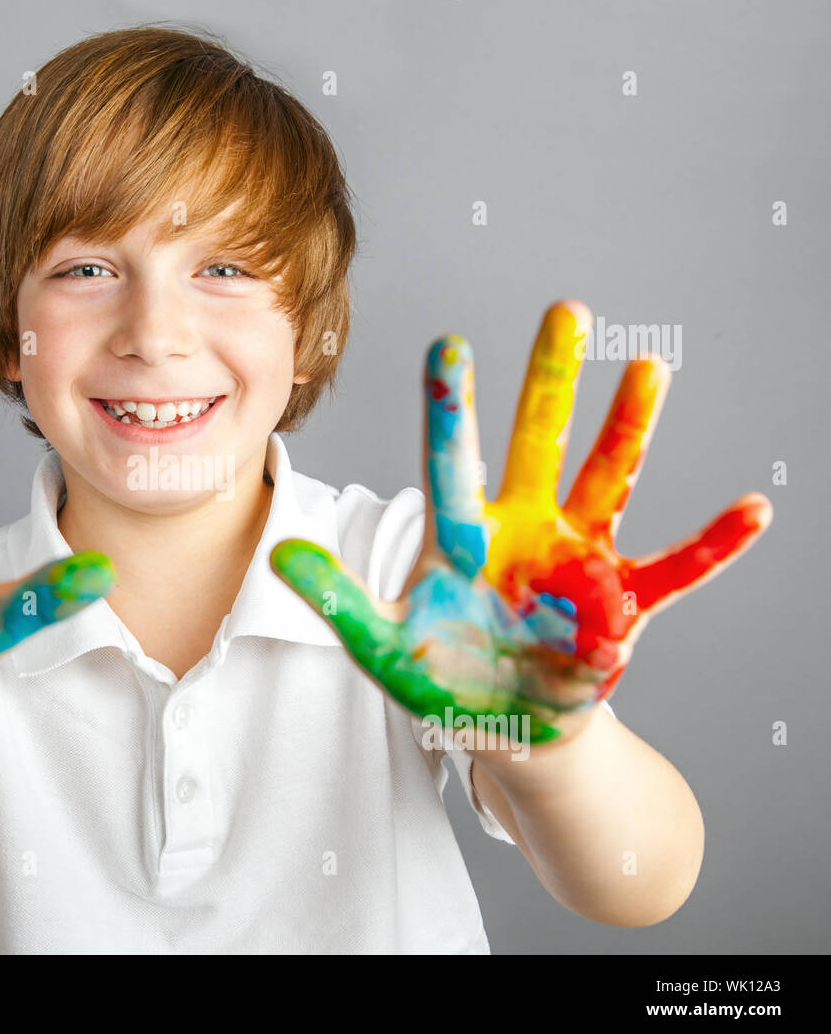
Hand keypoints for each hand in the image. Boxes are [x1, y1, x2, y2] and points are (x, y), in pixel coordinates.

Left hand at [271, 301, 771, 746]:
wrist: (504, 723)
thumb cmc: (444, 674)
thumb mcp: (382, 643)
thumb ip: (339, 599)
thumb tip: (279, 555)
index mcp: (463, 537)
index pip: (453, 462)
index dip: (453, 408)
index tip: (449, 343)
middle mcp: (523, 531)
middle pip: (538, 445)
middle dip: (551, 382)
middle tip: (566, 310)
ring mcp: (577, 561)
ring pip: (608, 482)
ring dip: (630, 430)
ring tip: (650, 368)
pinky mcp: (621, 605)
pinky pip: (674, 571)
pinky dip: (713, 547)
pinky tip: (753, 509)